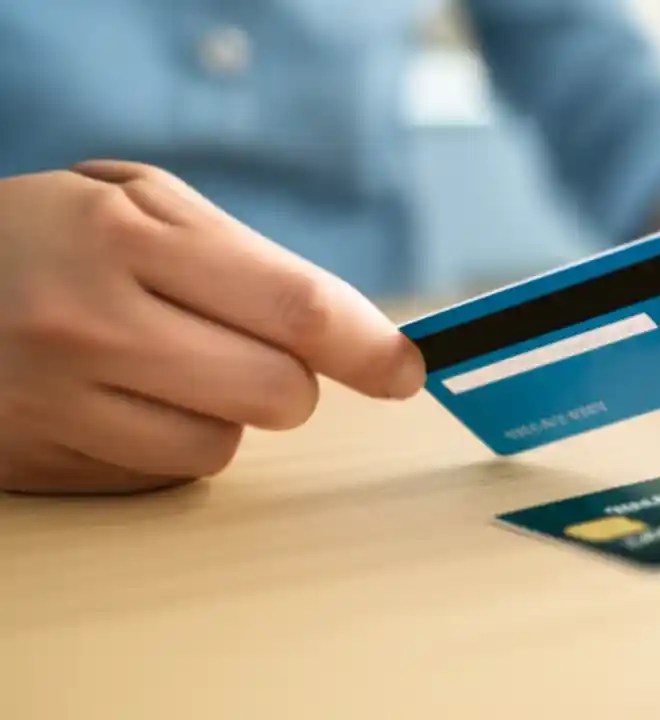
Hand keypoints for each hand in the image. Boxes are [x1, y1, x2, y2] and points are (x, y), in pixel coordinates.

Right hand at [0, 161, 424, 494]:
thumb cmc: (49, 234)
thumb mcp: (137, 202)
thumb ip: (246, 259)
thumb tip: (356, 333)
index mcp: (128, 237)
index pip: (294, 309)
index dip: (368, 345)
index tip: (407, 369)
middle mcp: (91, 323)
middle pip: (277, 394)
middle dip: (291, 378)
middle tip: (244, 345)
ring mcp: (58, 402)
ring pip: (222, 446)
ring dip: (222, 413)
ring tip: (160, 364)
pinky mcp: (40, 463)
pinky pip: (162, 476)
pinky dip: (166, 444)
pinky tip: (117, 398)